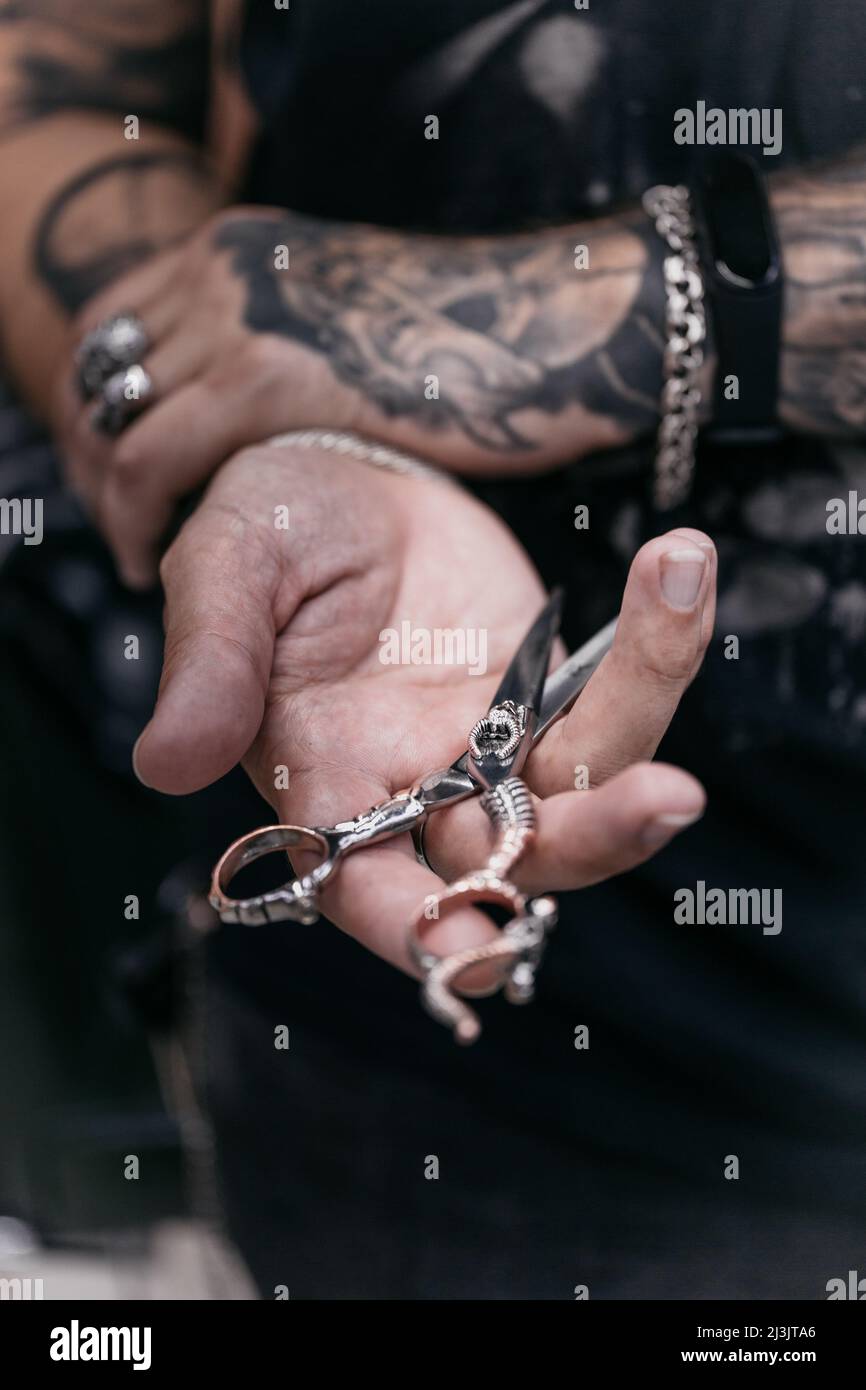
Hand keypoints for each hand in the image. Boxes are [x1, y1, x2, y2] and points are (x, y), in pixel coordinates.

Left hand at [56, 201, 668, 586]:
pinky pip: (149, 460)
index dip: (102, 407)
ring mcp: (239, 317)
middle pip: (98, 370)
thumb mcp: (348, 316)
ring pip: (111, 421)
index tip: (120, 473)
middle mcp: (223, 269)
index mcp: (239, 247)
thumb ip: (283, 336)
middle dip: (96, 456)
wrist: (551, 322)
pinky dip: (134, 516)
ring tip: (136, 548)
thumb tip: (242, 393)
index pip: (114, 325)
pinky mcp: (263, 378)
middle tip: (124, 523)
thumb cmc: (476, 342)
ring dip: (109, 494)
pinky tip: (154, 558)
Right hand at [134, 442, 715, 978]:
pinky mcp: (547, 689)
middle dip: (596, 838)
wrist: (339, 477)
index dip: (426, 933)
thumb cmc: (266, 529)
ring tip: (678, 579)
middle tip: (670, 796)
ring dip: (651, 704)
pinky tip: (679, 564)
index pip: (371, 890)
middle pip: (517, 860)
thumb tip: (165, 764)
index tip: (490, 947)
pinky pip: (616, 694)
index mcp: (326, 785)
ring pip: (589, 780)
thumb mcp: (224, 571)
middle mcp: (419, 789)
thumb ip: (208, 661)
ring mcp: (494, 743)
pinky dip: (657, 640)